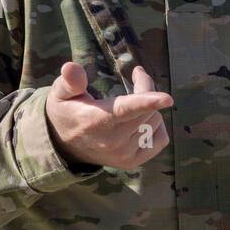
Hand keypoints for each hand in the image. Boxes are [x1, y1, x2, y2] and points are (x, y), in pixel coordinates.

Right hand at [45, 62, 172, 168]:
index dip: (147, 102)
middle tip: (134, 79)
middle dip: (145, 89)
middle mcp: (111, 141)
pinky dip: (156, 126)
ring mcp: (123, 154)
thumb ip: (69, 81)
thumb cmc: (67, 111)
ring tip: (131, 103)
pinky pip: (160, 138)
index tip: (168, 98)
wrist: (64, 146)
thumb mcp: (60, 93)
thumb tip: (70, 67)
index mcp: (95, 121)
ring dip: (149, 108)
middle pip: (147, 109)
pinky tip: (140, 121)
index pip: (125, 110)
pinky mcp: (132, 162)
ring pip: (155, 121)